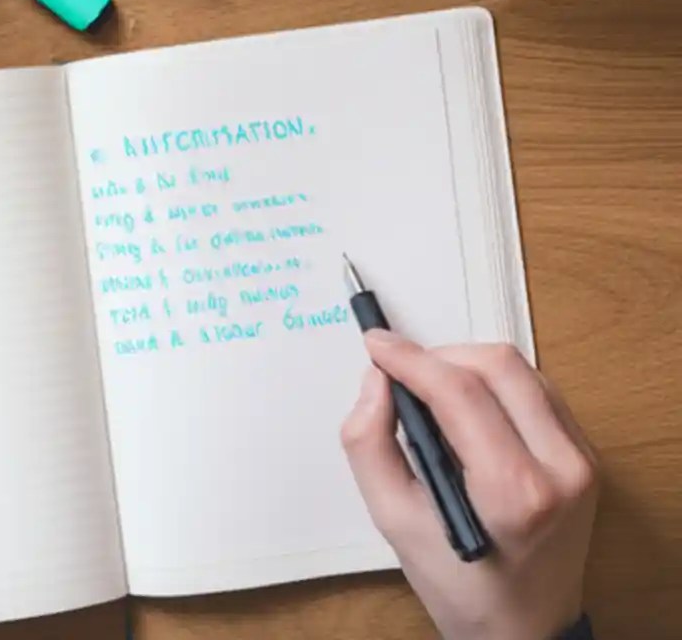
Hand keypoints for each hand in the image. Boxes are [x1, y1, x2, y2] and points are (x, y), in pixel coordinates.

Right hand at [341, 331, 597, 639]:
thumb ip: (370, 444)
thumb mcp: (393, 520)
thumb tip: (376, 383)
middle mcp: (560, 468)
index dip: (410, 359)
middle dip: (439, 356)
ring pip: (522, 370)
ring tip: (431, 394)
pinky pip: (539, 391)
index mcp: (513, 492)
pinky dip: (496, 386)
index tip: (377, 345)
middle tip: (402, 374)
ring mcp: (582, 459)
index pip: (459, 392)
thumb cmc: (459, 585)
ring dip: (468, 367)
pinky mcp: (587, 455)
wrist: (523, 628)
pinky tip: (469, 411)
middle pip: (498, 365)